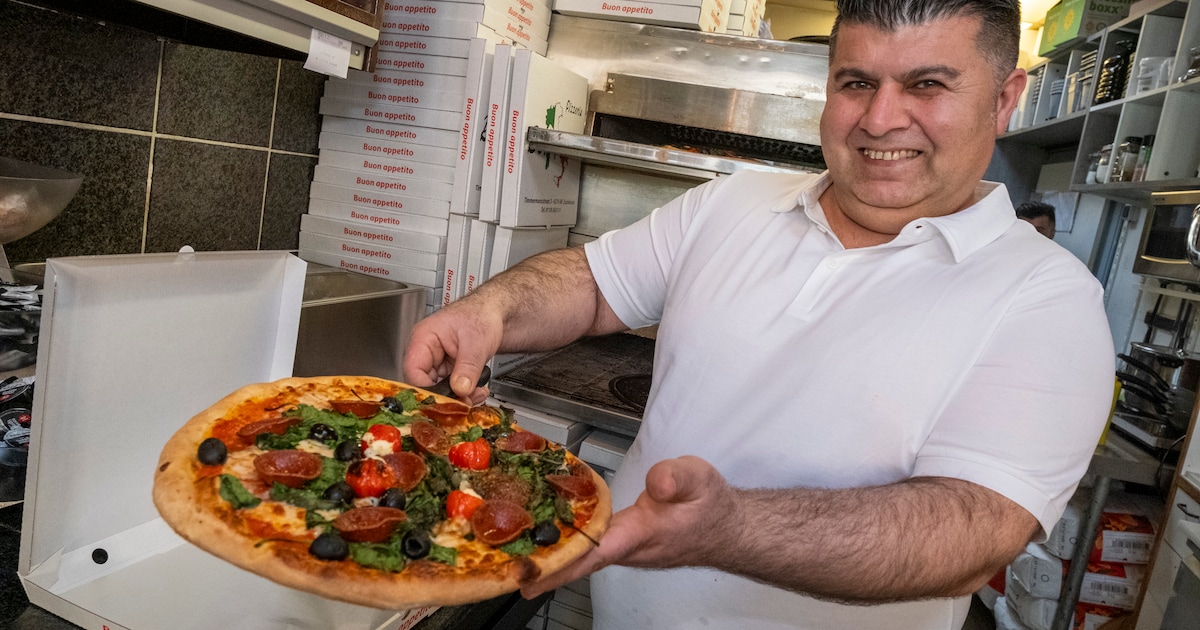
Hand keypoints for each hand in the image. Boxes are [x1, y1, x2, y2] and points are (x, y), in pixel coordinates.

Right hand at [402, 299, 500, 403]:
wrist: (495, 314)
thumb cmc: (481, 315)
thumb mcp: (476, 342)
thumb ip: (468, 367)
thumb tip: (460, 390)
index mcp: (423, 338)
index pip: (413, 371)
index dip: (427, 389)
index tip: (445, 400)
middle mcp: (425, 351)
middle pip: (424, 384)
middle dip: (446, 396)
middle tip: (466, 401)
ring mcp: (436, 361)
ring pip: (438, 389)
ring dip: (457, 396)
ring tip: (476, 394)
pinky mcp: (447, 369)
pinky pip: (449, 387)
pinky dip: (463, 393)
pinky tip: (476, 391)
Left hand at [520, 456, 734, 597]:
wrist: (728, 528)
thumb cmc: (711, 506)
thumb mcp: (699, 479)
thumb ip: (677, 477)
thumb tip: (655, 483)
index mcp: (639, 534)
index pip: (592, 554)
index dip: (559, 566)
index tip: (527, 578)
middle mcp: (627, 548)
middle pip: (576, 561)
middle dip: (540, 563)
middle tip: (500, 565)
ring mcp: (624, 549)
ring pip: (580, 556)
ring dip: (549, 556)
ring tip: (511, 550)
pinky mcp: (623, 543)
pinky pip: (588, 549)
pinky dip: (565, 545)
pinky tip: (546, 536)